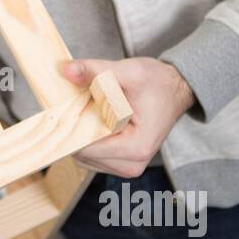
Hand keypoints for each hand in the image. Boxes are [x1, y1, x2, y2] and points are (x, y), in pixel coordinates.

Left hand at [64, 56, 194, 177]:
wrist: (175, 90)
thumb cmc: (158, 83)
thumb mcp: (129, 71)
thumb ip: (97, 71)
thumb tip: (69, 71)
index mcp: (136, 148)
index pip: (87, 147)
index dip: (70, 126)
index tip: (63, 107)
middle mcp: (132, 165)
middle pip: (82, 154)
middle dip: (74, 129)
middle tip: (79, 103)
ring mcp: (127, 167)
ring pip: (84, 157)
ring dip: (79, 134)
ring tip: (90, 109)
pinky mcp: (121, 163)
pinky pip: (91, 156)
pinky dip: (86, 139)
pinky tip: (94, 119)